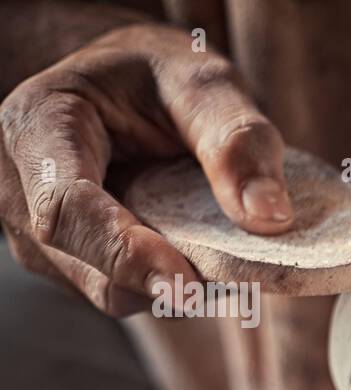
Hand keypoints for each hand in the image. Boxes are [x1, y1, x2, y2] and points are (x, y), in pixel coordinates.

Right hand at [0, 22, 292, 316]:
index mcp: (39, 123)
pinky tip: (201, 254)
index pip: (66, 208)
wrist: (129, 89)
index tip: (188, 283)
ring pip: (112, 291)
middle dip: (169, 277)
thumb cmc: (161, 78)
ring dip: (176, 285)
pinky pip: (125, 293)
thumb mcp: (204, 83)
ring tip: (224, 249)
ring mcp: (39, 234)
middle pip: (91, 265)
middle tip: (244, 275)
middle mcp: (21, 187)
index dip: (127, 253)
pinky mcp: (70, 263)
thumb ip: (237, 139)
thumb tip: (269, 217)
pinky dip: (171, 284)